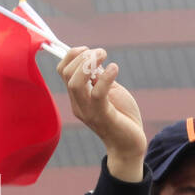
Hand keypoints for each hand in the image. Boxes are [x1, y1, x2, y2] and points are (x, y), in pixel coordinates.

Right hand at [58, 46, 146, 180]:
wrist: (131, 145)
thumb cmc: (123, 117)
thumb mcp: (111, 92)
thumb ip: (101, 78)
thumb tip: (95, 59)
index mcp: (78, 97)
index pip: (63, 71)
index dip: (72, 55)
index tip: (89, 49)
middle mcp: (79, 104)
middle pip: (66, 74)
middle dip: (81, 56)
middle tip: (101, 52)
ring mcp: (89, 112)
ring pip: (75, 83)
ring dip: (88, 64)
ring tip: (104, 55)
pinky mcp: (103, 117)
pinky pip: (97, 94)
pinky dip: (105, 77)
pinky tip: (115, 68)